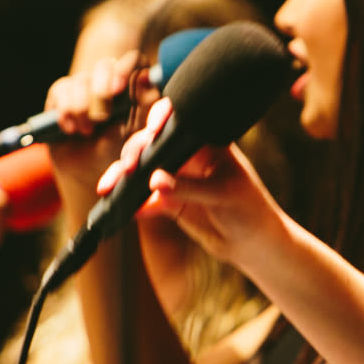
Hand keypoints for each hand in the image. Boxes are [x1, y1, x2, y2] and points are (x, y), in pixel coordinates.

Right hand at [44, 48, 145, 196]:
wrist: (91, 176)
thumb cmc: (121, 156)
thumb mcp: (139, 133)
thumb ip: (146, 105)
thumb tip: (145, 75)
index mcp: (134, 87)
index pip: (134, 61)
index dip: (127, 66)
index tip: (119, 88)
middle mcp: (110, 82)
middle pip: (105, 65)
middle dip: (101, 92)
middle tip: (102, 118)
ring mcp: (85, 86)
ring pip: (80, 80)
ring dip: (82, 109)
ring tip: (87, 132)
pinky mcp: (62, 95)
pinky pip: (61, 89)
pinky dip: (65, 112)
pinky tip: (71, 130)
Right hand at [98, 99, 285, 272]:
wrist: (253, 243)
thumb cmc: (249, 208)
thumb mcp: (223, 194)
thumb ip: (188, 188)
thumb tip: (154, 182)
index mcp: (206, 143)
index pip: (179, 123)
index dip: (160, 120)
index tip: (150, 130)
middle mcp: (188, 157)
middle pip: (153, 146)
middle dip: (134, 152)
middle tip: (127, 166)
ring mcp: (176, 179)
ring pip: (143, 172)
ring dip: (124, 178)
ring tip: (110, 187)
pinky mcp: (169, 204)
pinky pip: (146, 200)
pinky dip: (134, 204)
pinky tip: (126, 210)